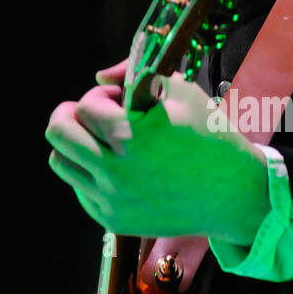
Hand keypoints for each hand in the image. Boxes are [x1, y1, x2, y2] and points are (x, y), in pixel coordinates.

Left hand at [45, 62, 269, 242]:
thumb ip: (133, 73)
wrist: (234, 193)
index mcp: (130, 137)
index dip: (103, 96)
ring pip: (61, 161)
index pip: (85, 105)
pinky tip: (124, 169)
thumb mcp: (180, 91)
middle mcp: (115, 172)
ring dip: (78, 144)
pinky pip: (81, 188)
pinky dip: (94, 172)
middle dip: (74, 115)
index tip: (124, 102)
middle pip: (58, 133)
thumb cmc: (210, 134)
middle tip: (94, 115)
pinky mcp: (112, 220)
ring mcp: (111, 200)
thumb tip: (99, 77)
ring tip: (106, 141)